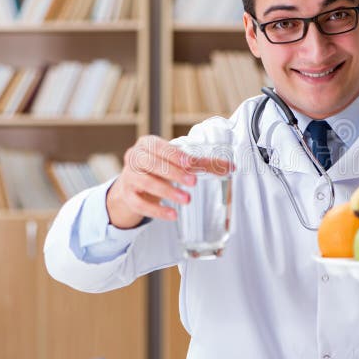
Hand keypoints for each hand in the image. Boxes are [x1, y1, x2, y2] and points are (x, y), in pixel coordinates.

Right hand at [106, 135, 232, 228]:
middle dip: (173, 173)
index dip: (174, 154)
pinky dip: (156, 210)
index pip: (159, 146)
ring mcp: (128, 177)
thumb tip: (231, 168)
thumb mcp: (177, 162)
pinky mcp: (127, 196)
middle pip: (151, 163)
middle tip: (193, 182)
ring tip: (186, 199)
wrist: (133, 185)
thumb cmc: (159, 168)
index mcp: (147, 144)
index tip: (191, 163)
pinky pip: (140, 204)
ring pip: (145, 183)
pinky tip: (172, 215)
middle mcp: (134, 157)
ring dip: (167, 191)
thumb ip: (202, 164)